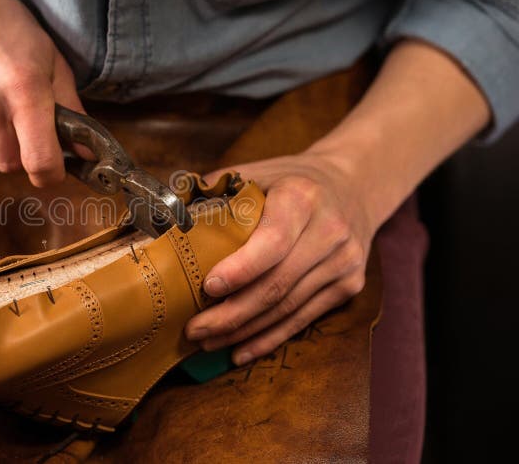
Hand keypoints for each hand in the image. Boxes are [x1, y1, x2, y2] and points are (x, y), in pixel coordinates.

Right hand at [0, 0, 84, 186]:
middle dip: (19, 150)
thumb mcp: (50, 58)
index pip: (40, 162)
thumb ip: (70, 107)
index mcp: (25, 91)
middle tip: (16, 118)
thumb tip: (85, 151)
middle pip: (9, 163)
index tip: (51, 169)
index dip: (50, 174)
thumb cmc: (4, 25)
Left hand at [185, 151, 377, 364]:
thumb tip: (169, 212)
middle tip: (194, 329)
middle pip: (277, 285)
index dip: (240, 269)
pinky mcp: (349, 286)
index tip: (208, 288)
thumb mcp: (260, 171)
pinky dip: (269, 339)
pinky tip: (239, 351)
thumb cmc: (292, 180)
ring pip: (287, 309)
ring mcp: (343, 263)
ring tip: (207, 341)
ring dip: (244, 331)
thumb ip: (218, 189)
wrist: (355, 185)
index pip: (274, 241)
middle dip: (231, 313)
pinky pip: (303, 320)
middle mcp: (330, 232)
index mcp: (303, 198)